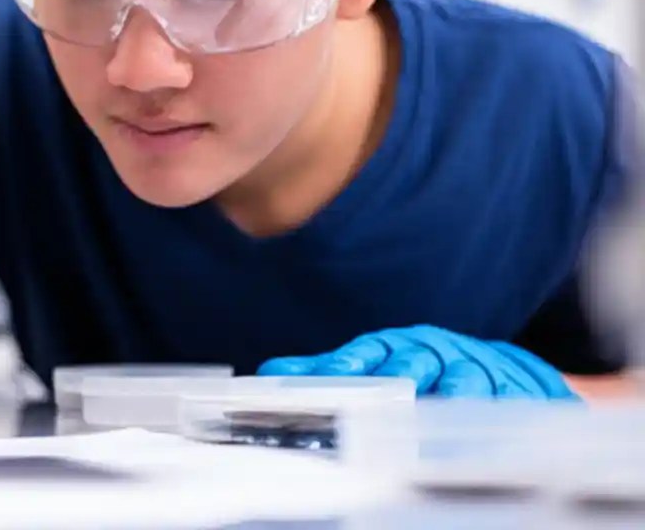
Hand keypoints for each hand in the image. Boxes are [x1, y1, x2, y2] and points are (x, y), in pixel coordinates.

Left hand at [257, 325, 577, 398]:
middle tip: (379, 397)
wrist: (492, 368)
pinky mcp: (503, 391)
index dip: (347, 365)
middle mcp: (427, 353)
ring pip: (456, 380)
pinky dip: (485, 414)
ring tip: (426, 411)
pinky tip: (472, 429)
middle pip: (410, 365)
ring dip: (441, 395)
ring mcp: (467, 369)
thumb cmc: (418, 368)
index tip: (331, 377)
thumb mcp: (372, 364)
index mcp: (391, 346)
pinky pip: (496, 403)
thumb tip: (271, 371)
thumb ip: (325, 370)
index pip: (366, 353)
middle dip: (394, 379)